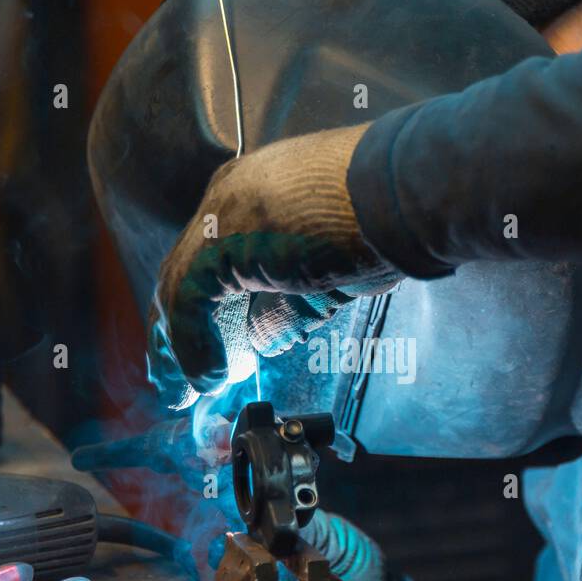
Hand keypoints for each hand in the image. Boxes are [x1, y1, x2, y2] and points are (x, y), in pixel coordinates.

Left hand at [153, 124, 400, 401]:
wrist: (404, 188)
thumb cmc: (386, 219)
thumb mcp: (329, 267)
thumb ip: (290, 301)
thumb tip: (262, 339)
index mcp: (256, 195)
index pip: (208, 260)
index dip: (202, 311)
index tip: (206, 349)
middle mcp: (231, 198)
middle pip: (184, 273)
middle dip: (177, 333)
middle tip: (177, 379)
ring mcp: (222, 213)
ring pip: (178, 288)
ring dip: (178, 348)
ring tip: (185, 392)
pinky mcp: (222, 239)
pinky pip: (190, 302)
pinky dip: (194, 346)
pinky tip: (210, 378)